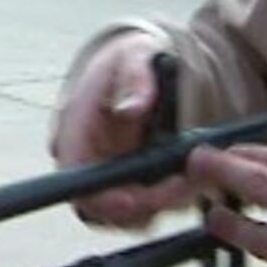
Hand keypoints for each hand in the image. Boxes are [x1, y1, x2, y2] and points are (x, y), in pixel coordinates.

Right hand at [50, 30, 194, 228]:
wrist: (142, 62)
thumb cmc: (132, 58)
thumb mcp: (135, 55)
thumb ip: (135, 78)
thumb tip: (131, 107)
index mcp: (74, 127)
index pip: (73, 177)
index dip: (100, 197)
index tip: (132, 200)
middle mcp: (85, 156)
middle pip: (100, 205)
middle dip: (141, 204)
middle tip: (181, 188)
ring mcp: (105, 170)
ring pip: (124, 212)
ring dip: (159, 205)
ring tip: (193, 181)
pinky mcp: (129, 179)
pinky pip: (143, 206)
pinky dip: (167, 200)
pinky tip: (191, 180)